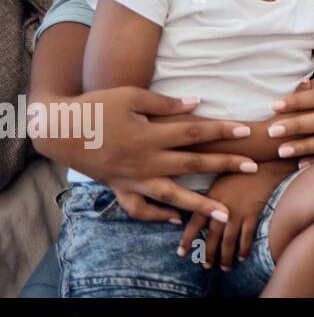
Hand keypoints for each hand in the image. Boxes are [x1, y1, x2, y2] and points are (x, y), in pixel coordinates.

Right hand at [28, 86, 257, 222]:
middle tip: (252, 167)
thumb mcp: (131, 96)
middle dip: (224, 165)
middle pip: (192, 165)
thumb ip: (165, 104)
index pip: (194, 132)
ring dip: (199, 205)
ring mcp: (132, 178)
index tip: (246, 132)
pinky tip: (175, 219)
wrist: (58, 129)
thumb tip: (197, 103)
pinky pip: (139, 208)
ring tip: (223, 214)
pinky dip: (156, 216)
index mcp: (149, 135)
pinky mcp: (119, 187)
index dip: (221, 131)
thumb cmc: (97, 106)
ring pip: (171, 196)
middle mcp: (145, 160)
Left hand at [179, 162, 295, 270]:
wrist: (265, 163)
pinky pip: (246, 237)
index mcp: (210, 198)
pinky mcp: (252, 214)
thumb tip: (198, 209)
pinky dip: (243, 249)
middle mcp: (221, 208)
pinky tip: (241, 257)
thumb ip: (209, 196)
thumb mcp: (219, 178)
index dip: (187, 239)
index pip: (194, 223)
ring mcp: (237, 212)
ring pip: (228, 241)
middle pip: (211, 237)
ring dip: (225, 257)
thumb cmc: (240, 168)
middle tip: (205, 265)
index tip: (182, 253)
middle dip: (207, 253)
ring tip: (224, 268)